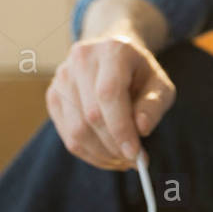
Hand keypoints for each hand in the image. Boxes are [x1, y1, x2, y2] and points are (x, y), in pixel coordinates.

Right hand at [46, 33, 175, 168]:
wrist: (113, 54)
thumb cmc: (139, 72)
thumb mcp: (159, 83)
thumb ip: (154, 104)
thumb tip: (141, 129)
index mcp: (111, 51)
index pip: (109, 94)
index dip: (121, 128)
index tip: (135, 154)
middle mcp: (81, 60)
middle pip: (92, 115)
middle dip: (114, 146)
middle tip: (134, 161)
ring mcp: (62, 78)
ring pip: (77, 130)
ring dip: (102, 154)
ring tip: (123, 159)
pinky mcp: (53, 96)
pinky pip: (68, 136)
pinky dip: (90, 153)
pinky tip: (108, 155)